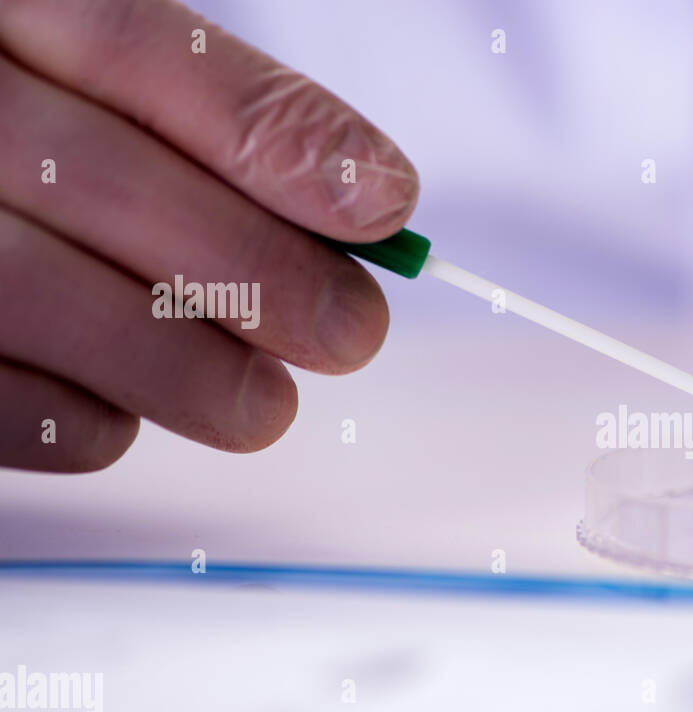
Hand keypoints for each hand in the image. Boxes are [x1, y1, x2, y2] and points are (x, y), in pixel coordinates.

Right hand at [0, 0, 417, 470]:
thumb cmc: (37, 153)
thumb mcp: (94, 89)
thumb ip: (214, 126)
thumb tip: (370, 204)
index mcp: (7, 15)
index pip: (135, 47)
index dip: (270, 135)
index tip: (384, 206)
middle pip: (100, 179)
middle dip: (256, 272)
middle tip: (352, 333)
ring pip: (41, 292)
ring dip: (182, 369)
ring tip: (265, 407)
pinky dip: (75, 418)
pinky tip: (124, 420)